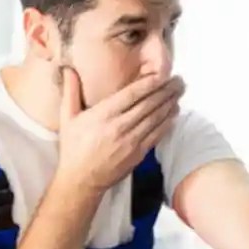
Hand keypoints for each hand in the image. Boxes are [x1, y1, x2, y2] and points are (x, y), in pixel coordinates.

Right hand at [57, 68, 183, 193]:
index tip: (162, 74)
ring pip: (156, 118)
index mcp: (103, 115)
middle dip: (166, 90)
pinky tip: (175, 112)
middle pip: (149, 104)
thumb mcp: (68, 118)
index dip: (149, 83)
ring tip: (180, 91)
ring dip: (170, 103)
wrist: (81, 180)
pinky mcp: (139, 154)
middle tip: (178, 80)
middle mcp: (120, 127)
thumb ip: (70, 91)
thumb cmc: (73, 148)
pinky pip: (157, 135)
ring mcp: (131, 141)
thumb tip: (68, 68)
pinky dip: (168, 122)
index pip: (132, 94)